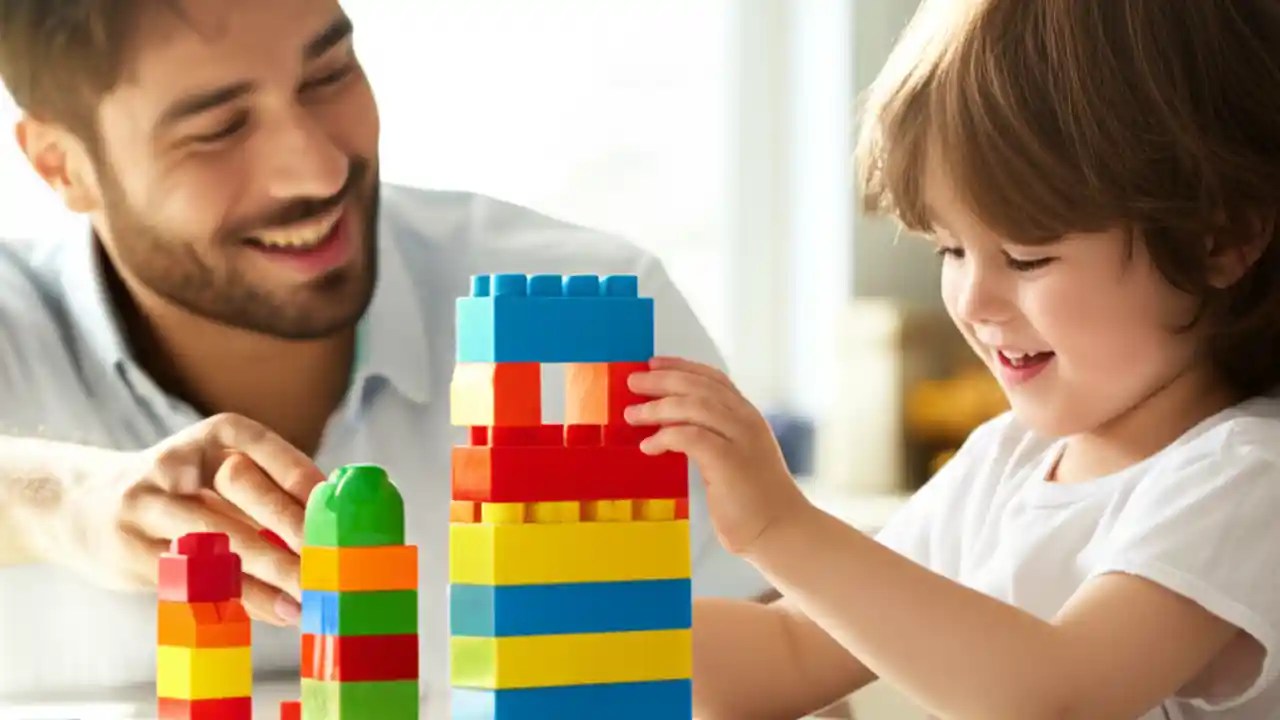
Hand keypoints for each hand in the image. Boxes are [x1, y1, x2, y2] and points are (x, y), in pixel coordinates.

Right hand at [44, 413, 323, 624]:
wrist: (75, 507)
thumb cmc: (174, 492)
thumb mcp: (212, 473)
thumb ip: (266, 492)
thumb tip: (338, 526)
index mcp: (207, 437)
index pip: (258, 445)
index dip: (299, 474)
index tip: (335, 506)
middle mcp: (175, 464)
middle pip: (240, 490)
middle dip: (290, 525)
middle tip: (332, 557)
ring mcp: (147, 507)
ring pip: (216, 539)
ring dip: (269, 571)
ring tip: (310, 595)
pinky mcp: (132, 553)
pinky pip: (196, 577)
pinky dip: (242, 597)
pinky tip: (277, 610)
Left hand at [625, 357, 811, 556]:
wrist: (780, 530)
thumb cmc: (752, 501)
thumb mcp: (732, 458)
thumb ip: (710, 439)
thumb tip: (669, 429)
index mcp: (747, 416)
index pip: (713, 379)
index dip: (681, 367)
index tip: (653, 363)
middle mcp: (746, 421)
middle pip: (699, 386)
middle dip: (663, 380)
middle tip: (633, 381)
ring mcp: (741, 439)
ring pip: (694, 406)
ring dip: (658, 407)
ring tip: (633, 414)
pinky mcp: (731, 461)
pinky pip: (691, 436)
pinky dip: (666, 437)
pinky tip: (649, 447)